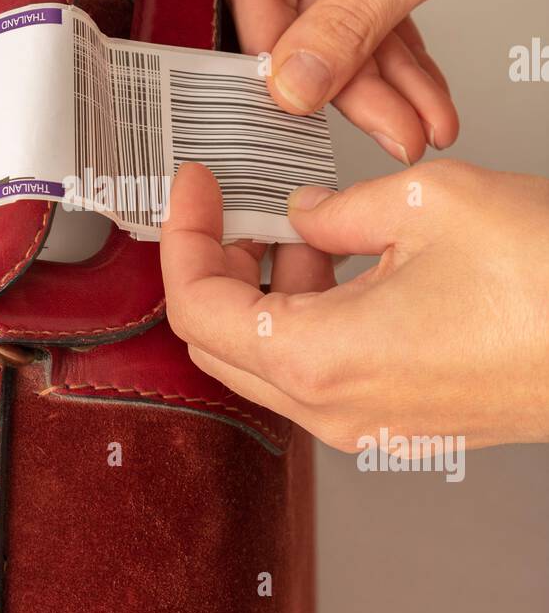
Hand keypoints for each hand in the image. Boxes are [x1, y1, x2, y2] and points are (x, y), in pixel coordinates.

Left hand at [161, 161, 548, 449]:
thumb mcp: (430, 202)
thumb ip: (341, 206)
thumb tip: (308, 212)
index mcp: (320, 358)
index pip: (197, 306)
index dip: (182, 235)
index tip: (193, 187)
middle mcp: (335, 409)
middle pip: (219, 343)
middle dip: (214, 266)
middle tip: (230, 206)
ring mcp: (369, 426)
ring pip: (269, 360)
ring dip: (265, 290)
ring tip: (302, 228)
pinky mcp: (403, 423)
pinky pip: (322, 373)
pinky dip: (308, 317)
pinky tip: (345, 264)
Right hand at [229, 0, 548, 164]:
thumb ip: (349, 22)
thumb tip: (290, 84)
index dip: (281, 55)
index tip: (302, 110)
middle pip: (306, 15)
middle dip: (354, 81)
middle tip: (389, 130)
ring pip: (345, 28)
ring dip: (384, 85)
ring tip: (416, 128)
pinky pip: (376, 19)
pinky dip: (404, 64)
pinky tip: (424, 102)